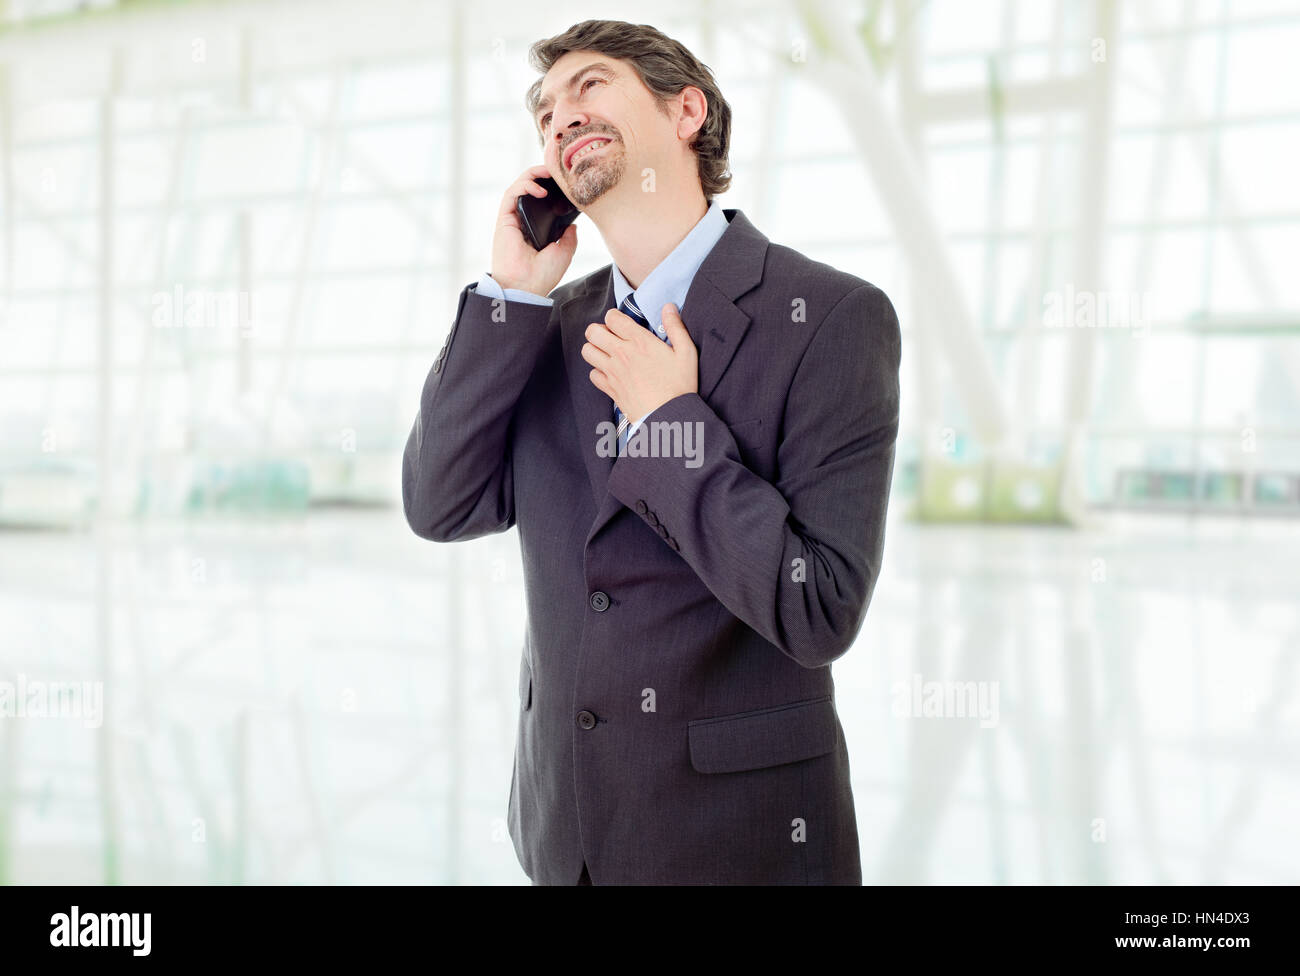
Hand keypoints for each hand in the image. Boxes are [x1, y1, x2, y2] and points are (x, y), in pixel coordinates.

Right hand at [490, 164, 577, 296]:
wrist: (526, 287)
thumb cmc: (542, 275)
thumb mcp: (564, 252)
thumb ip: (569, 237)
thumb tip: (573, 225)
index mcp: (535, 230)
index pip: (541, 202)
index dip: (551, 188)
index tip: (565, 182)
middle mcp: (522, 222)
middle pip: (530, 189)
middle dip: (542, 175)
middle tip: (557, 171)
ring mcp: (512, 219)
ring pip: (519, 187)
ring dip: (533, 175)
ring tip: (549, 172)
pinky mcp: (503, 219)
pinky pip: (511, 193)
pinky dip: (525, 185)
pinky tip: (540, 189)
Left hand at [582, 303, 697, 424]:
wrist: (669, 416)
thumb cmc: (680, 385)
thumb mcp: (686, 352)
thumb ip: (676, 327)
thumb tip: (668, 307)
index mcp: (639, 341)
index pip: (612, 317)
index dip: (615, 317)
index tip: (622, 323)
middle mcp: (621, 354)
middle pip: (593, 332)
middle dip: (599, 330)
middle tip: (610, 336)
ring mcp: (613, 372)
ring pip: (587, 351)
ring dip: (594, 349)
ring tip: (607, 352)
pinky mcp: (610, 388)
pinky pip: (592, 374)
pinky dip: (598, 372)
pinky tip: (610, 372)